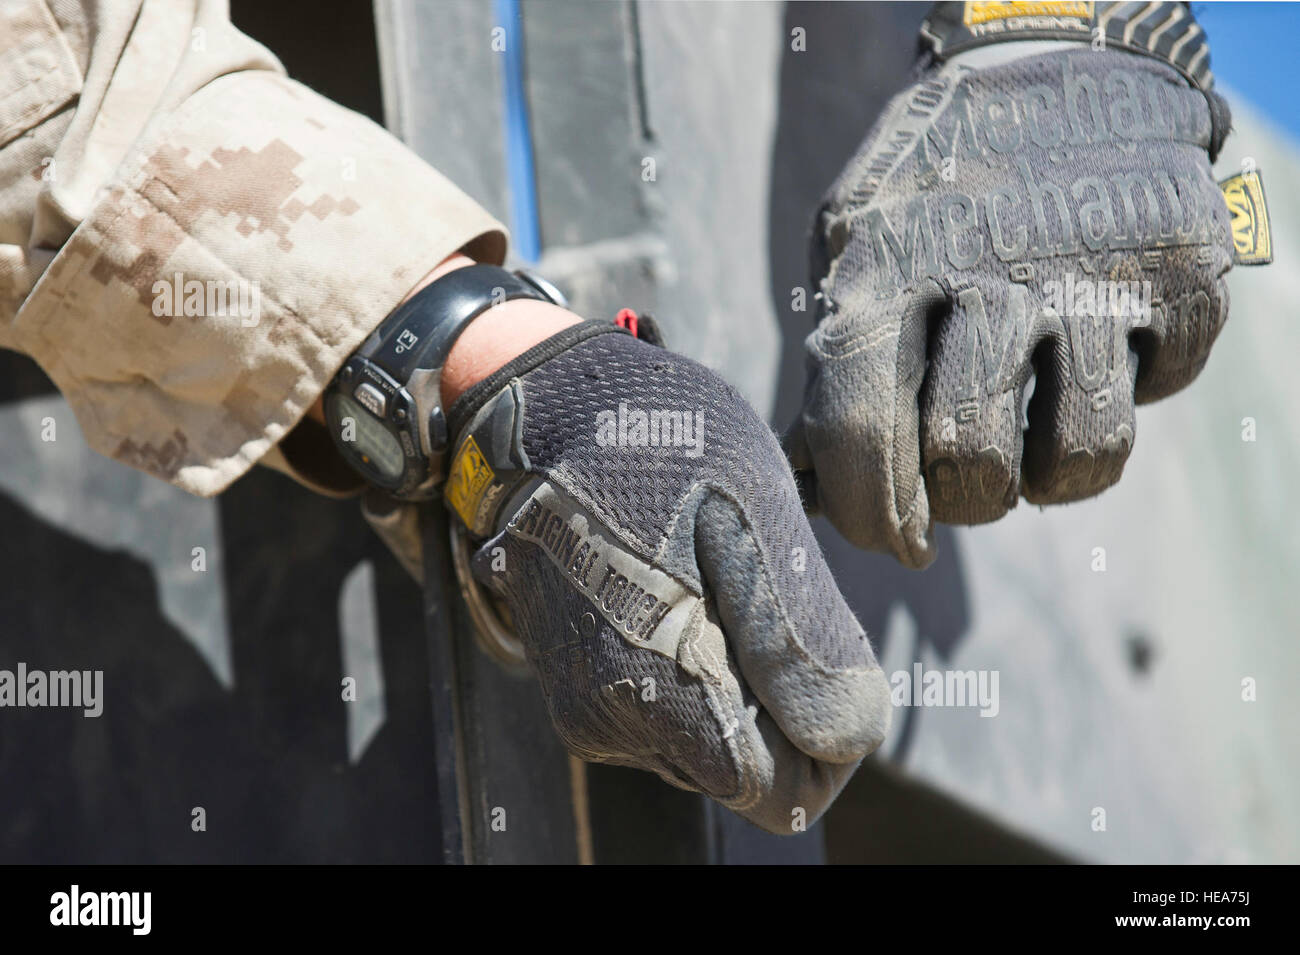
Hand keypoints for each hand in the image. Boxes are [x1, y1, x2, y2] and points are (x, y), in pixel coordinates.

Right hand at [446, 322, 889, 833]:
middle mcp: (611, 719)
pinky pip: (669, 712)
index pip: (779, 792)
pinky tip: (697, 592)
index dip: (831, 746)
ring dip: (745, 685)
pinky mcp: (577, 682)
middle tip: (787, 603)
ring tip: (731, 583)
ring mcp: (587, 704)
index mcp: (655, 687)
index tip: (839, 661)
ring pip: (709, 744)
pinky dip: (703, 670)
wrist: (540, 411)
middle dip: (789, 709)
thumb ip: (799, 633)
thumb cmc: (648, 443)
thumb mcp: (749, 508)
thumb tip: (849, 734)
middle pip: (745, 773)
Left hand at [789, 42, 1233, 567]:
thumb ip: (837, 364)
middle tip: (962, 486)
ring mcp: (1092, 266)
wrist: (1049, 62)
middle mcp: (987, 267)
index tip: (893, 540)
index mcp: (882, 267)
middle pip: (973, 461)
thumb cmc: (931, 186)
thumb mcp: (852, 248)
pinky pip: (1167, 390)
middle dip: (963, 503)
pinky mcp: (1181, 263)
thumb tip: (822, 495)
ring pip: (1085, 454)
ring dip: (1053, 479)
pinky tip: (1100, 349)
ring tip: (1032, 443)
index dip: (874, 517)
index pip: (864, 435)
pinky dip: (1137, 391)